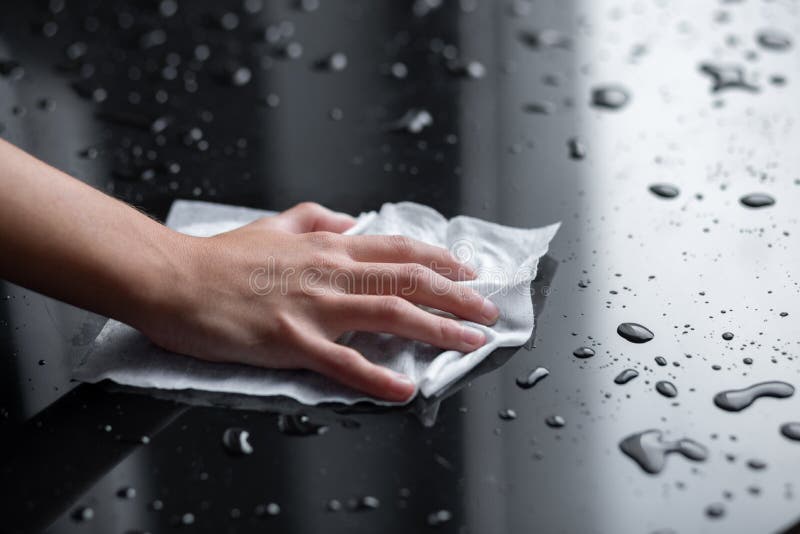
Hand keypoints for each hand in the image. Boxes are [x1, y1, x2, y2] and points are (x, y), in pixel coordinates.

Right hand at [139, 202, 498, 401]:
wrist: (171, 279)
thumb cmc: (218, 259)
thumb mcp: (271, 225)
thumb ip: (314, 219)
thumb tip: (350, 219)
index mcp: (325, 248)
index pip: (396, 250)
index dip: (438, 261)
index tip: (467, 271)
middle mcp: (328, 273)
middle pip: (406, 280)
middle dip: (455, 294)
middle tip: (488, 309)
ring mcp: (311, 307)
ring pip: (389, 315)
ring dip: (436, 329)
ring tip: (470, 341)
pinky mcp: (289, 341)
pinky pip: (342, 363)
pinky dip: (376, 376)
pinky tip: (404, 388)